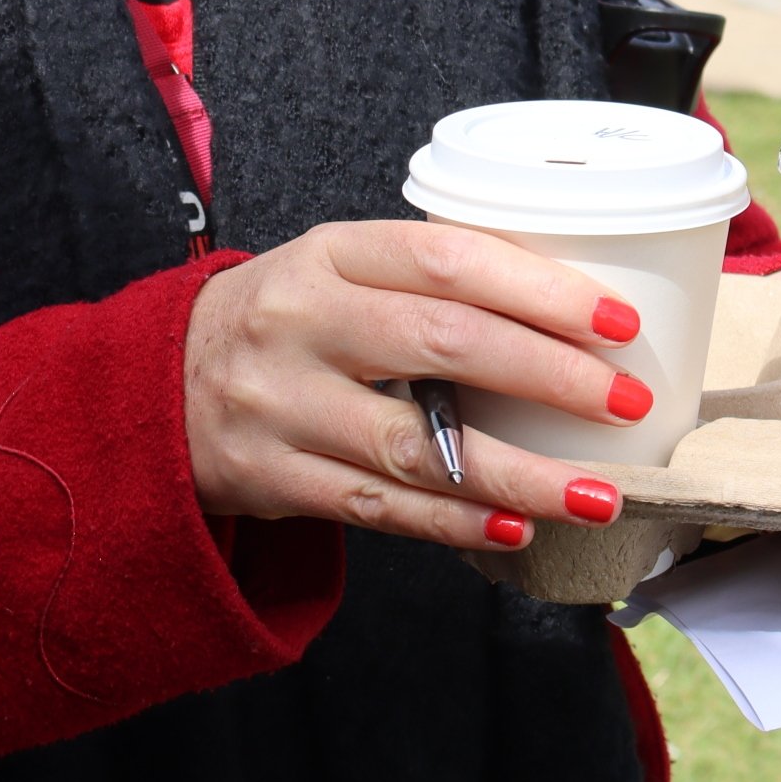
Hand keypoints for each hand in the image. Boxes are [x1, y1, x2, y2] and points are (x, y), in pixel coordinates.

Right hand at [183, 221, 650, 553]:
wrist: (154, 385)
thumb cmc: (285, 322)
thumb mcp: (335, 272)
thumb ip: (425, 284)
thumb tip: (569, 315)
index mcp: (327, 254)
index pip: (446, 258)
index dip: (540, 287)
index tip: (618, 321)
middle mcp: (300, 323)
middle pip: (442, 344)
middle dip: (549, 375)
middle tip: (627, 402)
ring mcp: (281, 405)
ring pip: (416, 446)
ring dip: (517, 475)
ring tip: (596, 493)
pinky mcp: (272, 479)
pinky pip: (380, 508)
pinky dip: (454, 521)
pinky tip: (515, 527)